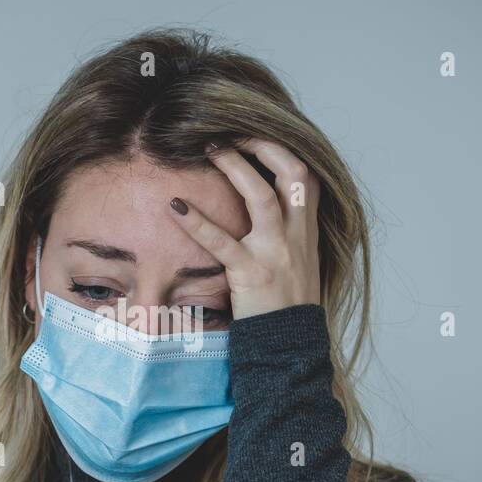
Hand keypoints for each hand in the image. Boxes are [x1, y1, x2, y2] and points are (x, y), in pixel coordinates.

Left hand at [164, 136, 320, 320]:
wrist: (290, 350)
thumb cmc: (285, 309)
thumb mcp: (296, 266)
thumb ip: (284, 238)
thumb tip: (259, 216)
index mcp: (306, 234)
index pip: (306, 178)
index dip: (284, 151)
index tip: (258, 135)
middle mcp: (297, 238)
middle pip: (293, 173)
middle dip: (265, 146)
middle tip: (232, 131)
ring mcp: (277, 254)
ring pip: (262, 197)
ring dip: (236, 167)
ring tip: (209, 147)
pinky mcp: (252, 274)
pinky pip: (222, 242)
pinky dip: (197, 222)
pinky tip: (175, 207)